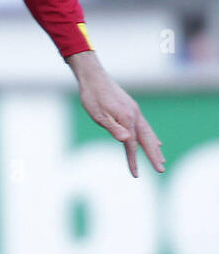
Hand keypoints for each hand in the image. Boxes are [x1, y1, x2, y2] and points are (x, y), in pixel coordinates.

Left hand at [67, 51, 164, 177]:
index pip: (132, 145)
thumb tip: (127, 141)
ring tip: (160, 157)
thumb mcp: (98, 115)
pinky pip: (144, 126)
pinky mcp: (131, 108)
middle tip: (161, 170)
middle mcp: (135, 115)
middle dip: (154, 155)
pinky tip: (154, 140)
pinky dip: (150, 135)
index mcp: (127, 119)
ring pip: (148, 132)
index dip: (133, 160)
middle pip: (146, 139)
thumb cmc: (92, 97)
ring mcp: (134, 111)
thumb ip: (113, 128)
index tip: (136, 175)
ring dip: (154, 146)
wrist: (93, 77)